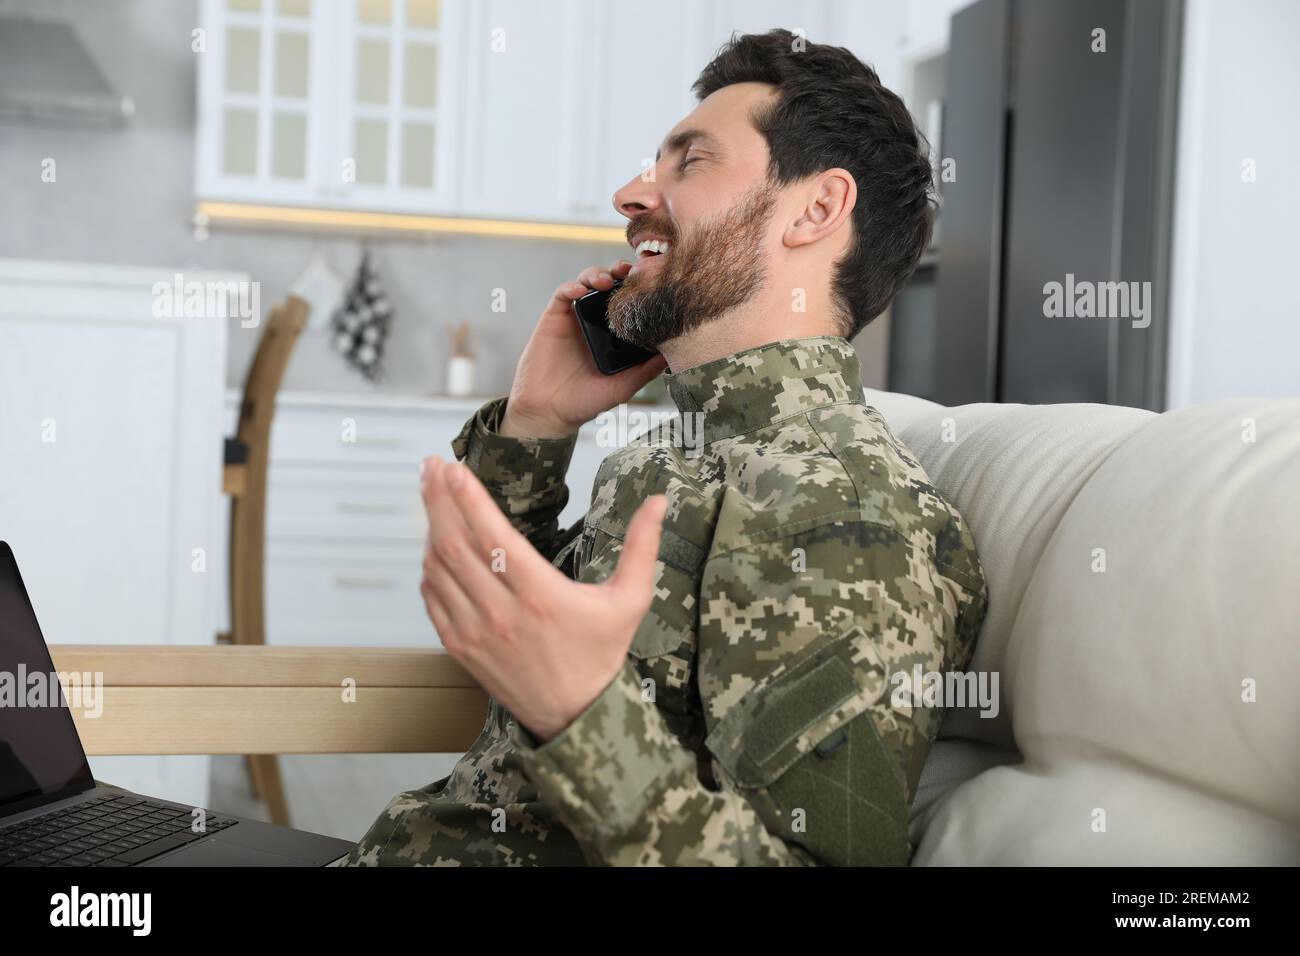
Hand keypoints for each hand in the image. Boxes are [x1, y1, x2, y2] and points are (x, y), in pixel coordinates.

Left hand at [418, 455, 666, 740]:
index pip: (493, 536)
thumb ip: (642, 547)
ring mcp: (475, 632)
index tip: (456, 467)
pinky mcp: (460, 647)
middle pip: (454, 544)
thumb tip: (659, 500)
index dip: (469, 498)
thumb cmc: (603, 653)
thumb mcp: (631, 600)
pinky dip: (428, 567)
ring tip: (431, 494)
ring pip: (437, 569)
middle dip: (438, 500)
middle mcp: (501, 613)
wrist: (576, 717)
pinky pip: (432, 598)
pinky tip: (432, 543)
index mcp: (541, 596)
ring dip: (430, 527)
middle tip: (431, 467)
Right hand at [501, 259, 667, 438]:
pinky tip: (580, 291)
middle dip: (623, 272)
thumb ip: (647, 370)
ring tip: (607, 280)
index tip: (654, 281)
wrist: (550, 411)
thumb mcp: (625, 387)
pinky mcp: (555, 316)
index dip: (642, 287)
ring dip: (598, 274)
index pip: (631, 301)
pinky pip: (563, 293)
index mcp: (616, 333)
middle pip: (612, 284)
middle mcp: (597, 320)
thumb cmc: (587, 401)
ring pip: (588, 281)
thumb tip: (675, 354)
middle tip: (633, 272)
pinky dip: (572, 286)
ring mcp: (576, 316)